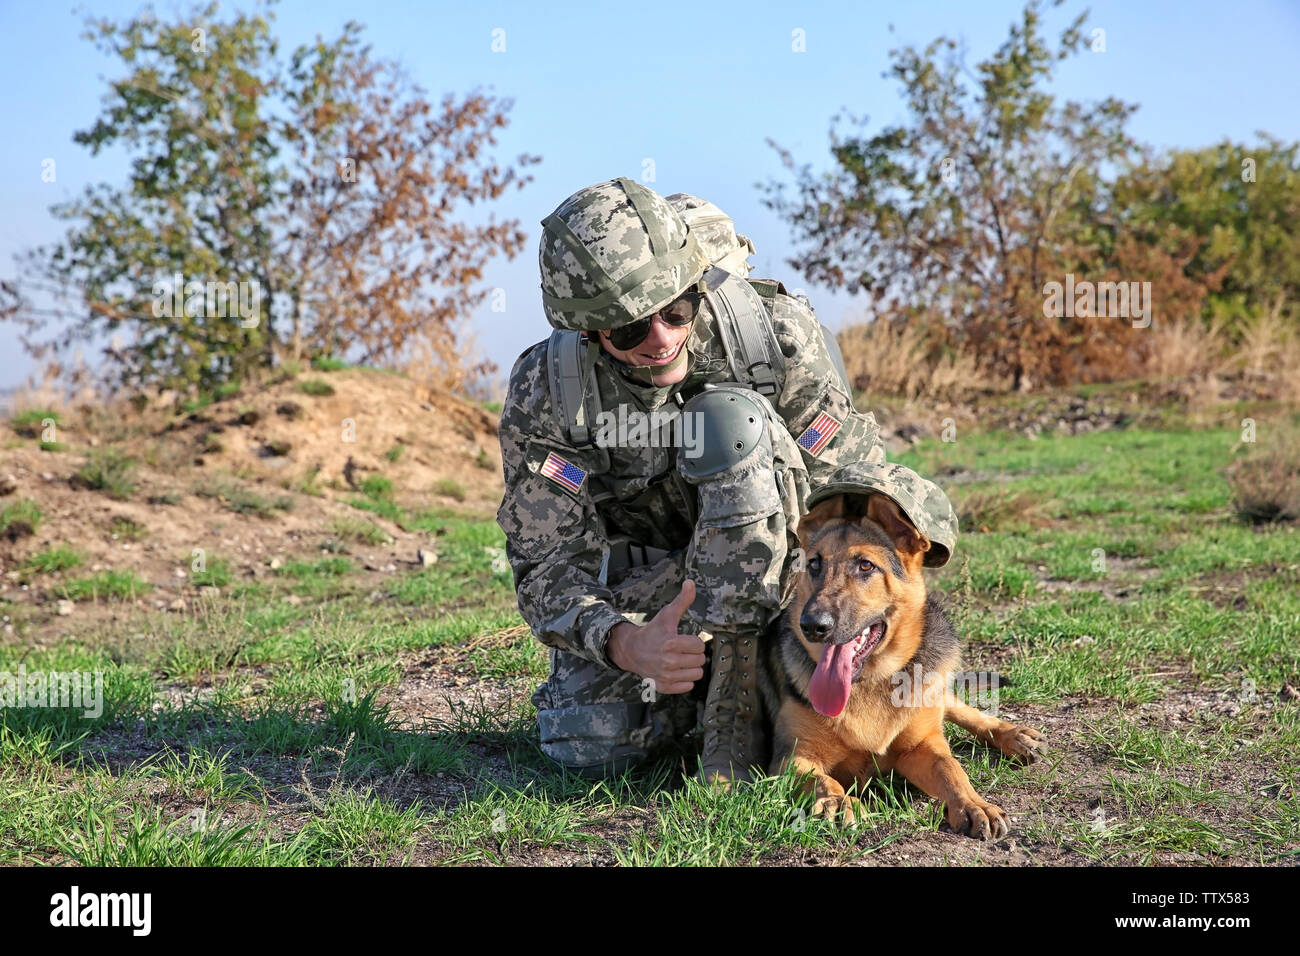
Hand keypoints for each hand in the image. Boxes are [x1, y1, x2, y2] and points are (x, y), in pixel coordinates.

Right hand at [607, 580, 706, 695]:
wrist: (632, 651)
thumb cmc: (653, 631)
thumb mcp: (667, 614)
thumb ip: (682, 600)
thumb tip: (691, 582)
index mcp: (671, 643)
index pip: (700, 646)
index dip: (694, 642)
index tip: (684, 640)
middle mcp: (669, 662)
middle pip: (700, 660)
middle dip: (694, 654)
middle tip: (682, 650)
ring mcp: (666, 676)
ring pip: (697, 674)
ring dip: (691, 667)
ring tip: (681, 660)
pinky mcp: (664, 687)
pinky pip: (688, 686)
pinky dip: (685, 680)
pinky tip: (676, 671)